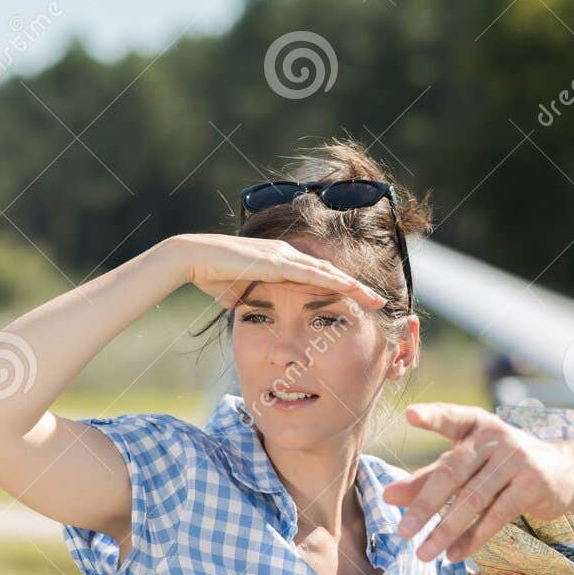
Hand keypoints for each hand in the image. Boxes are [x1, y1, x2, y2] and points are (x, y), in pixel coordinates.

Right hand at [172, 233, 384, 309]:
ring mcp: (284, 256)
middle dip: (357, 288)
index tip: (360, 304)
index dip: (342, 290)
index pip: (319, 278)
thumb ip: (257, 301)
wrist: (193, 259)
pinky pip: (311, 273)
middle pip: (331, 274)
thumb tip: (258, 318)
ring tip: (375, 298)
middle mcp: (288, 256)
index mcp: (282, 263)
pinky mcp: (277, 261)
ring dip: (353, 285)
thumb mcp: (243, 295)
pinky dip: (333, 281)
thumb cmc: (214, 277)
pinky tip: (350, 288)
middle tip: (380, 302)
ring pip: (327, 272)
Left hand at [384, 403, 573, 561]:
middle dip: (425, 505)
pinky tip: (454, 554)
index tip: (410, 416)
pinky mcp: (533, 484)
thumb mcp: (469, 466)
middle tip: (402, 533)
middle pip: (453, 472)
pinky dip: (473, 538)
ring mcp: (517, 459)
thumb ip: (428, 478)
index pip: (452, 418)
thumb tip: (388, 495)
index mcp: (477, 425)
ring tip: (424, 554)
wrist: (566, 473)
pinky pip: (497, 515)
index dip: (432, 416)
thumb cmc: (504, 467)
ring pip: (473, 499)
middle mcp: (497, 437)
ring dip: (446, 530)